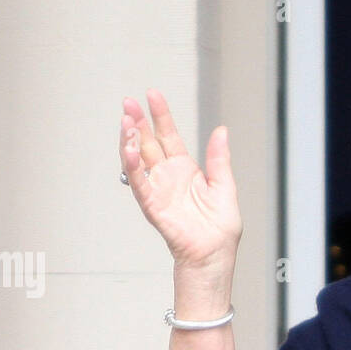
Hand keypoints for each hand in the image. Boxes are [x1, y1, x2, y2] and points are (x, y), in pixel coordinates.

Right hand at [119, 89, 242, 269]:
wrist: (214, 254)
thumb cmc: (220, 228)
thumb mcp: (224, 186)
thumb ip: (219, 159)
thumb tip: (222, 130)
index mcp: (185, 169)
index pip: (169, 135)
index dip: (160, 115)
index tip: (152, 94)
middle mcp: (168, 176)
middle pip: (148, 143)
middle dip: (137, 122)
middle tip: (128, 102)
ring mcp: (158, 189)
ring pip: (138, 159)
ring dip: (130, 140)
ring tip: (125, 121)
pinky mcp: (152, 205)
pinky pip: (139, 183)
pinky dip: (132, 166)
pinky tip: (129, 148)